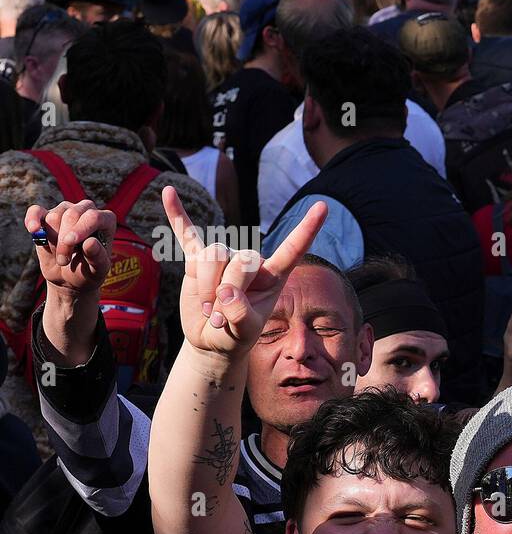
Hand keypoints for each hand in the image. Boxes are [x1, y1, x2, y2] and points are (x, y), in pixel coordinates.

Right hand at [26, 200, 114, 302]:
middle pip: (71, 215)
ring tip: (60, 256)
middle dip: (64, 241)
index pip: (93, 216)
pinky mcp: (45, 216)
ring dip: (52, 241)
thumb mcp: (97, 271)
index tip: (70, 242)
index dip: (80, 228)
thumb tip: (90, 242)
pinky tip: (33, 230)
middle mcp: (86, 210)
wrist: (68, 278)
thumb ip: (97, 258)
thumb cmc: (88, 272)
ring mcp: (65, 210)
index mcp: (105, 220)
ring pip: (54, 217)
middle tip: (63, 261)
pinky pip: (36, 211)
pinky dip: (32, 219)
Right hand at [163, 185, 325, 356]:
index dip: (307, 229)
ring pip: (211, 256)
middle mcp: (249, 260)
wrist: (212, 340)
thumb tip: (227, 293)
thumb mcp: (245, 332)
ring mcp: (223, 258)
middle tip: (223, 315)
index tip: (323, 206)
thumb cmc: (236, 336)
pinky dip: (177, 216)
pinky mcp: (197, 260)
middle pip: (237, 259)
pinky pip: (187, 235)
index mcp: (273, 274)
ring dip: (206, 287)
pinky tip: (167, 193)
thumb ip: (241, 315)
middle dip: (226, 290)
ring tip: (210, 307)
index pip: (292, 249)